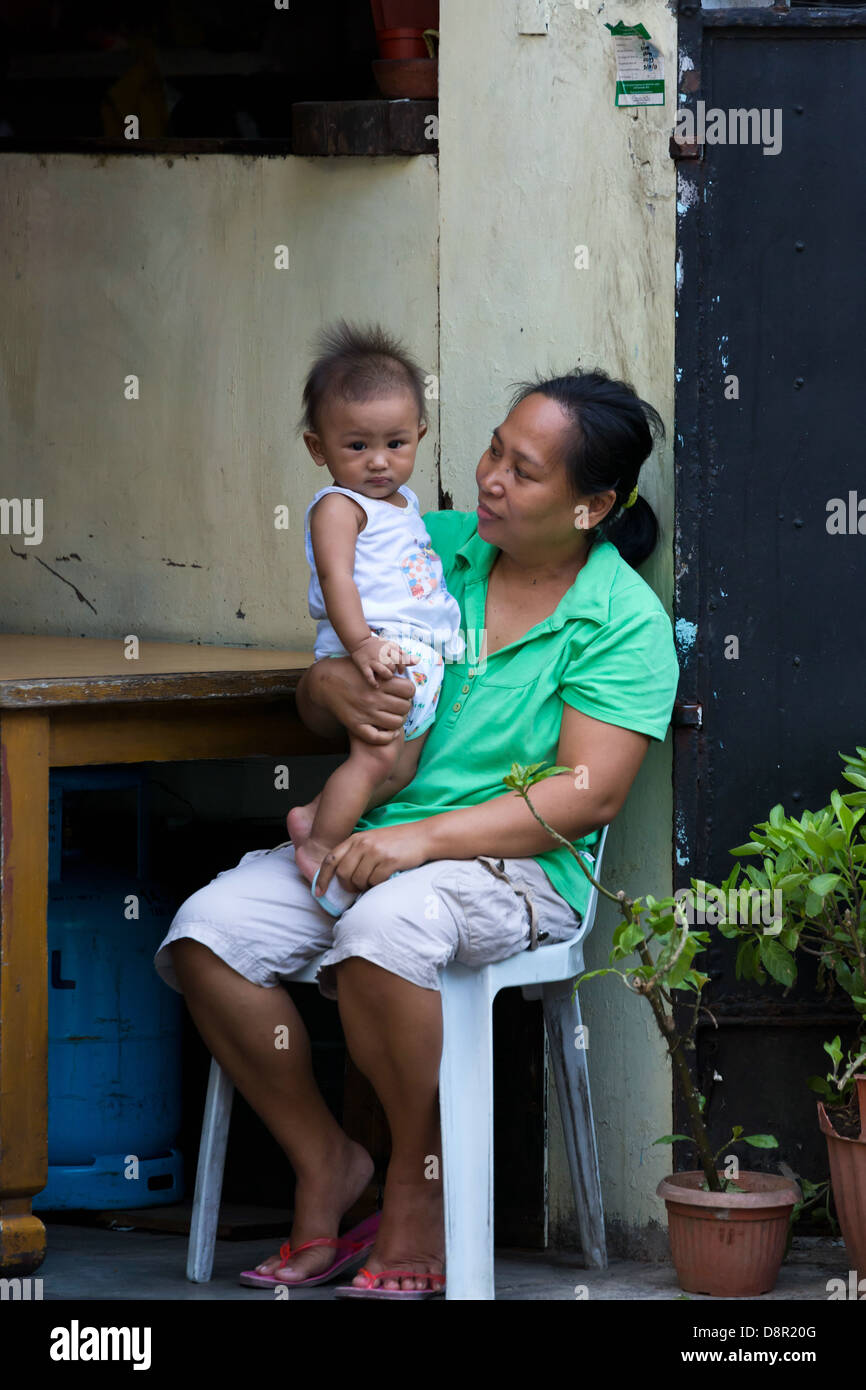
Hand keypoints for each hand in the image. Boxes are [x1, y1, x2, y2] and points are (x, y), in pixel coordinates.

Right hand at [312, 656, 415, 743]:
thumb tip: (412, 664)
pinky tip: (390, 732)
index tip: (403, 692)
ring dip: (398, 720)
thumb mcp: (369, 663)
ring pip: (396, 723)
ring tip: (393, 716)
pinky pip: (378, 737)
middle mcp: (374, 698)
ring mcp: (365, 713)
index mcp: (379, 681)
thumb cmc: (348, 670)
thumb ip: (387, 668)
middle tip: (398, 705)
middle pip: (405, 707)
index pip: (409, 689)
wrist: (324, 681)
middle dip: (404, 706)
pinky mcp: (355, 724)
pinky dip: (388, 737)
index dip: (409, 691)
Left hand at [314, 823, 429, 897]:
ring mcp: (376, 852)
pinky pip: (375, 881)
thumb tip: (340, 876)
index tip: (319, 892)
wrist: (423, 837)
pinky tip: (385, 878)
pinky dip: (377, 885)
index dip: (322, 878)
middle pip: (343, 873)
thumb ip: (356, 853)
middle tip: (357, 888)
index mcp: (356, 838)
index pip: (331, 859)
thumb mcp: (372, 840)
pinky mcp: (389, 861)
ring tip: (374, 881)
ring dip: (364, 886)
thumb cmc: (397, 842)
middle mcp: (363, 843)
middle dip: (348, 886)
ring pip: (358, 880)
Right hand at [350, 634, 417, 687]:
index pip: (401, 660)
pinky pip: (370, 677)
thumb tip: (417, 660)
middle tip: (390, 672)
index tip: (400, 672)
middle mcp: (382, 654)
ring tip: (385, 677)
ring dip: (387, 676)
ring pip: (385, 672)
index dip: (401, 668)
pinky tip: (377, 685)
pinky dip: (374, 683)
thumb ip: (404, 656)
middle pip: (393, 667)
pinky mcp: (364, 666)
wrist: (360, 643)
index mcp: (390, 648)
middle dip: (393, 671)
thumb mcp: (392, 648)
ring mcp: (372, 660)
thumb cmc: (379, 647)